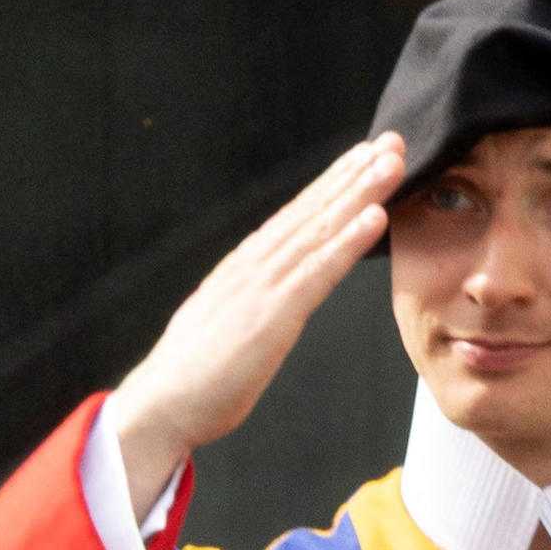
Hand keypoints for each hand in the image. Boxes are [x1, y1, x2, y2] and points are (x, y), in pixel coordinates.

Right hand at [109, 133, 407, 512]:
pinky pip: (317, 271)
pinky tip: (374, 216)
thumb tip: (266, 300)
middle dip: (353, 175)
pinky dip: (347, 241)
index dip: (330, 185)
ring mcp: (261, 288)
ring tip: (391, 163)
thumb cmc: (191, 379)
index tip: (361, 158)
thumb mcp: (223, 327)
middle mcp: (251, 268)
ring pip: (318, 230)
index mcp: (240, 270)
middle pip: (310, 211)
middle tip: (392, 141)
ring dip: (358, 193)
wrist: (158, 408)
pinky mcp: (271, 316)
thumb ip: (247, 305)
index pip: (293, 218)